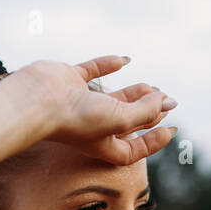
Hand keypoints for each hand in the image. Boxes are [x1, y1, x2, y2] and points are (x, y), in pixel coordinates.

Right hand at [15, 55, 177, 164]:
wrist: (38, 100)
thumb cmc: (77, 119)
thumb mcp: (120, 120)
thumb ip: (144, 111)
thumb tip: (161, 101)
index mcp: (104, 145)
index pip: (134, 149)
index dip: (154, 141)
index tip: (172, 128)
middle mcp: (93, 126)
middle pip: (127, 122)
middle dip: (149, 113)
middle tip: (168, 101)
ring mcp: (81, 102)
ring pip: (113, 99)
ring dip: (133, 93)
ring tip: (152, 87)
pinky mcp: (70, 80)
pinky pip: (92, 71)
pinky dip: (107, 65)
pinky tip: (123, 60)